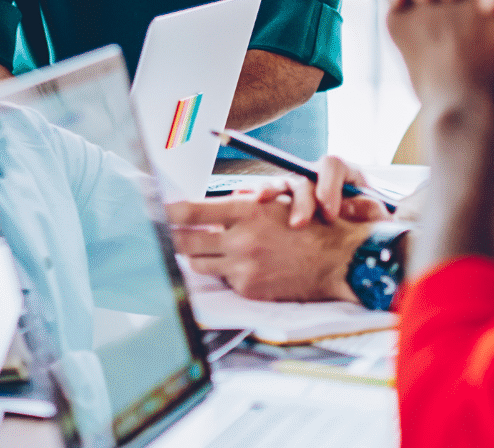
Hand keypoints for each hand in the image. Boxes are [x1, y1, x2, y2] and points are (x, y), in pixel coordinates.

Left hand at [168, 195, 371, 302]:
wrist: (339, 260)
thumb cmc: (309, 225)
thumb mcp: (275, 205)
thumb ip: (238, 207)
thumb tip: (206, 209)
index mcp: (246, 212)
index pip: (191, 212)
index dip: (167, 212)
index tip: (153, 209)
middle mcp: (240, 240)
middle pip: (185, 241)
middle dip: (170, 236)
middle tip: (159, 231)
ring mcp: (242, 268)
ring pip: (198, 262)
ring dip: (194, 254)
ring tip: (190, 247)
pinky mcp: (248, 289)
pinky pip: (222, 279)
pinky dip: (222, 271)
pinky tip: (228, 264)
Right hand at [250, 156, 390, 227]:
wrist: (363, 235)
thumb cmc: (371, 220)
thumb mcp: (378, 214)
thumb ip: (371, 209)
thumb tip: (356, 208)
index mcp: (341, 174)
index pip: (331, 166)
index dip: (328, 186)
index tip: (330, 212)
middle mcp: (315, 179)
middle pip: (302, 178)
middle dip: (299, 200)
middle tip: (299, 223)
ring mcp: (296, 192)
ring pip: (280, 185)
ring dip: (270, 193)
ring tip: (260, 202)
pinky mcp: (282, 207)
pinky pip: (264, 198)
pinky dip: (251, 198)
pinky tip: (240, 200)